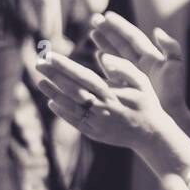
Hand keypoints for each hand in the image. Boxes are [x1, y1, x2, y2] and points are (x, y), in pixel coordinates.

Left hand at [35, 50, 169, 152]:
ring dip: (53, 93)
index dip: (65, 67)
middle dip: (54, 76)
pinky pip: (74, 121)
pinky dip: (62, 112)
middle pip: (72, 89)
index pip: (83, 76)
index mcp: (112, 93)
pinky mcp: (94, 133)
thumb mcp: (141, 80)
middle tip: (39, 63)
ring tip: (40, 82)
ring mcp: (96, 122)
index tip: (50, 56)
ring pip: (70, 106)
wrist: (150, 133)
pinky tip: (52, 102)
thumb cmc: (146, 102)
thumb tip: (101, 56)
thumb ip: (122, 66)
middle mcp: (102, 107)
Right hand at [89, 11, 189, 126]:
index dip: (120, 26)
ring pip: (115, 54)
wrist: (171, 115)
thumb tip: (156, 31)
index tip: (107, 15)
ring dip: (104, 43)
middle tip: (94, 19)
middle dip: (108, 31)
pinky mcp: (126, 86)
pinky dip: (105, 62)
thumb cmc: (174, 92)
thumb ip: (170, 47)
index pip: (132, 37)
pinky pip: (112, 71)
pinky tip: (97, 54)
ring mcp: (132, 74)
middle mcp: (140, 63)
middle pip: (121, 43)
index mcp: (151, 56)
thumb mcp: (175, 67)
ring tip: (92, 32)